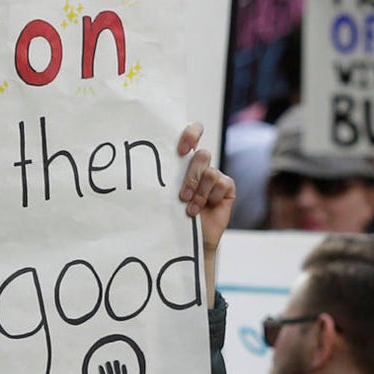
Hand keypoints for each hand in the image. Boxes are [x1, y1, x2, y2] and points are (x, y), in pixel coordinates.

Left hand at [177, 121, 234, 257]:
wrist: (188, 239)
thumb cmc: (172, 215)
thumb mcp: (165, 195)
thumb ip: (165, 179)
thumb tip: (147, 168)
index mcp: (183, 161)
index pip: (193, 134)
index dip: (191, 134)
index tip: (181, 150)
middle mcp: (201, 166)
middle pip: (202, 155)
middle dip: (191, 177)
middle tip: (182, 196)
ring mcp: (215, 176)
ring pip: (210, 172)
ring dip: (199, 192)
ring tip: (190, 208)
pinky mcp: (227, 188)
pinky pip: (222, 183)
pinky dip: (211, 197)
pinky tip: (204, 208)